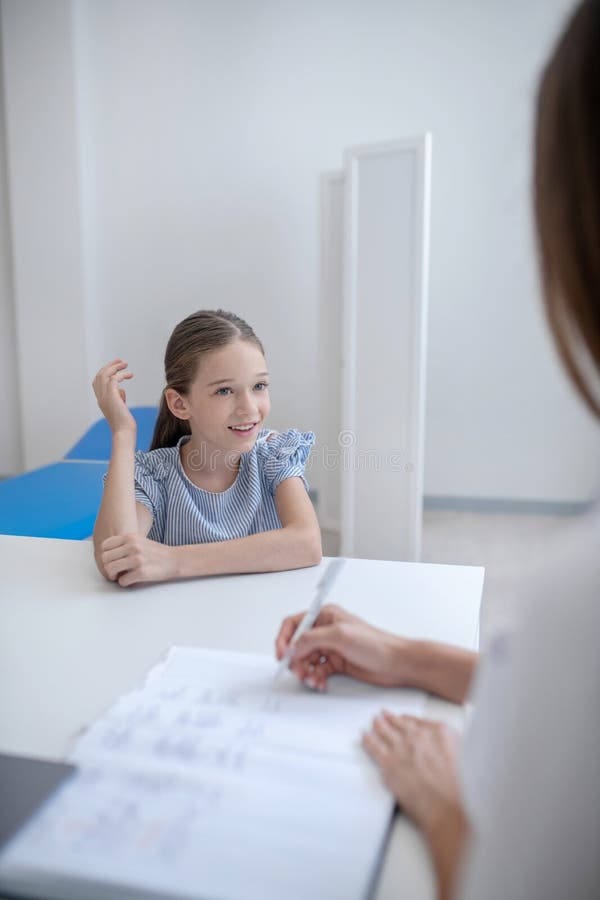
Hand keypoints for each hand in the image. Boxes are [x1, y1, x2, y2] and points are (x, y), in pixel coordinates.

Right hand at [92, 359, 135, 433]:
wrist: (124, 432)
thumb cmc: (124, 424)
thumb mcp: (120, 408)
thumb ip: (119, 398)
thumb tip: (121, 390)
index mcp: (101, 400)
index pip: (97, 381)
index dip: (105, 372)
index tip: (115, 367)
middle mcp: (100, 397)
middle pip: (100, 375)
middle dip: (109, 366)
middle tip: (120, 361)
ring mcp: (104, 396)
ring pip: (104, 374)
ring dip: (115, 367)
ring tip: (125, 364)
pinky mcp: (111, 396)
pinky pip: (114, 378)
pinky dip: (121, 374)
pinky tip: (130, 375)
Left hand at [100, 534, 178, 586]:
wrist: (175, 560)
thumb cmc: (156, 552)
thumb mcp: (139, 540)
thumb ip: (123, 544)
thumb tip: (105, 554)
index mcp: (130, 537)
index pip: (105, 546)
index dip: (106, 555)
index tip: (112, 560)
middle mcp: (132, 546)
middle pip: (105, 558)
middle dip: (108, 567)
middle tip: (114, 571)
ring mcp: (137, 559)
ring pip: (110, 569)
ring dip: (113, 576)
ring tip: (120, 576)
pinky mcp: (141, 572)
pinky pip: (122, 581)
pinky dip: (124, 583)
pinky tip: (131, 580)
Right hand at [274, 604, 408, 688]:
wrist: (396, 663)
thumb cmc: (376, 644)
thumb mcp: (340, 636)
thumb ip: (311, 639)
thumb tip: (292, 647)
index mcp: (325, 616)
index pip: (294, 624)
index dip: (284, 639)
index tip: (282, 655)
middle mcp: (326, 630)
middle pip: (297, 645)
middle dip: (295, 660)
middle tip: (299, 672)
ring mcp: (331, 648)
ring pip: (306, 660)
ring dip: (305, 671)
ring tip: (313, 680)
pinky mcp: (336, 663)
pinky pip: (317, 671)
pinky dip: (315, 678)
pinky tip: (321, 683)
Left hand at [363, 712, 464, 837]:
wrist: (449, 810)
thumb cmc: (460, 791)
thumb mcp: (464, 758)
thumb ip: (449, 746)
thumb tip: (441, 745)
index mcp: (439, 733)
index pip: (417, 721)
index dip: (407, 720)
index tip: (402, 719)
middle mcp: (419, 737)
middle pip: (399, 724)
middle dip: (390, 720)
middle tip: (383, 717)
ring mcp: (402, 749)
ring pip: (384, 732)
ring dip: (378, 726)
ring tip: (374, 724)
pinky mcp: (389, 764)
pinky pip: (373, 747)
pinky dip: (368, 741)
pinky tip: (365, 738)